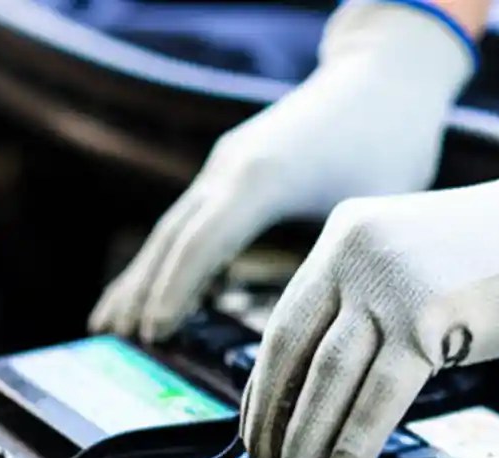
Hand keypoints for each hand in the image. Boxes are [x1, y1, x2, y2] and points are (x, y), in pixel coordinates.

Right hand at [89, 0, 475, 342]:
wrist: (385, 73)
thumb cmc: (389, 141)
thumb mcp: (370, 213)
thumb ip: (331, 267)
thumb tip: (307, 330)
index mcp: (261, 179)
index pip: (200, 245)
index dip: (173, 294)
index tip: (152, 335)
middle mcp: (230, 168)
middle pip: (171, 238)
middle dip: (140, 292)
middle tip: (115, 342)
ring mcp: (226, 164)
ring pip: (172, 228)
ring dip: (140, 276)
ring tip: (108, 323)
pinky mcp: (232, 166)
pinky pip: (189, 219)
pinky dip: (166, 258)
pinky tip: (151, 288)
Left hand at [241, 113, 498, 457]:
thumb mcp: (412, 259)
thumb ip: (368, 303)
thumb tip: (327, 384)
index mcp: (345, 237)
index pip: (284, 322)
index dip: (264, 384)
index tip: (255, 424)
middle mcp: (356, 254)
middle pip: (292, 351)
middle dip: (272, 416)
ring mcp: (392, 284)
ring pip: (329, 376)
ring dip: (306, 436)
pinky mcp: (430, 315)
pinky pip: (380, 393)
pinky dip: (356, 437)